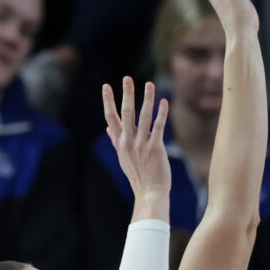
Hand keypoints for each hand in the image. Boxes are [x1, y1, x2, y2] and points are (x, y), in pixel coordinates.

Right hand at [102, 77, 171, 203]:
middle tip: (126, 78)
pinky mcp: (156, 148)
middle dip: (126, 94)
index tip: (106, 86)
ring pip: (144, 117)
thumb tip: (107, 128)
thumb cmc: (137, 174)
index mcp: (120, 142)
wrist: (149, 192)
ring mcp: (142, 144)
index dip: (108, 101)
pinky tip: (164, 101)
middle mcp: (128, 142)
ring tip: (149, 84)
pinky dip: (161, 113)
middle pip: (126, 113)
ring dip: (147, 99)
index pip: (111, 117)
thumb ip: (115, 140)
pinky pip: (159, 127)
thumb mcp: (122, 157)